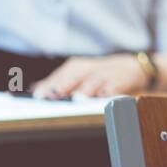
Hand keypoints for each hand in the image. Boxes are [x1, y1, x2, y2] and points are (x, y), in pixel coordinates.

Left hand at [31, 55, 148, 99]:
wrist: (131, 67)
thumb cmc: (99, 76)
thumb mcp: (78, 76)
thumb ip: (58, 83)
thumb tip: (35, 90)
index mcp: (75, 68)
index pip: (58, 76)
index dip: (47, 86)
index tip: (36, 97)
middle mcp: (88, 68)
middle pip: (73, 75)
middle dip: (62, 85)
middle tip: (52, 95)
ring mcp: (105, 73)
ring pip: (93, 79)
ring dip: (85, 89)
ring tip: (77, 99)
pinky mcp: (122, 78)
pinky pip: (115, 85)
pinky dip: (109, 91)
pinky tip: (103, 98)